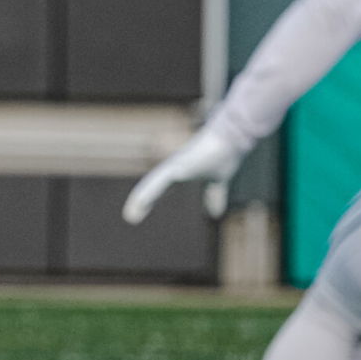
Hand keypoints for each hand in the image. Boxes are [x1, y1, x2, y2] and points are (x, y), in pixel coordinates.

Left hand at [122, 126, 244, 224]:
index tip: (140, 211)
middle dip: (142, 203)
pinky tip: (140, 202)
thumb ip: (214, 195)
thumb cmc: (223, 155)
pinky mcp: (177, 166)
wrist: (230, 141)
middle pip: (153, 189)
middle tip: (130, 218)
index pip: (162, 190)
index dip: (152, 201)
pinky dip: (149, 191)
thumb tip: (215, 213)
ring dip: (141, 200)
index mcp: (180, 173)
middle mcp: (173, 169)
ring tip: (130, 216)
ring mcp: (174, 166)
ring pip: (152, 185)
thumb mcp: (219, 181)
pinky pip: (160, 181)